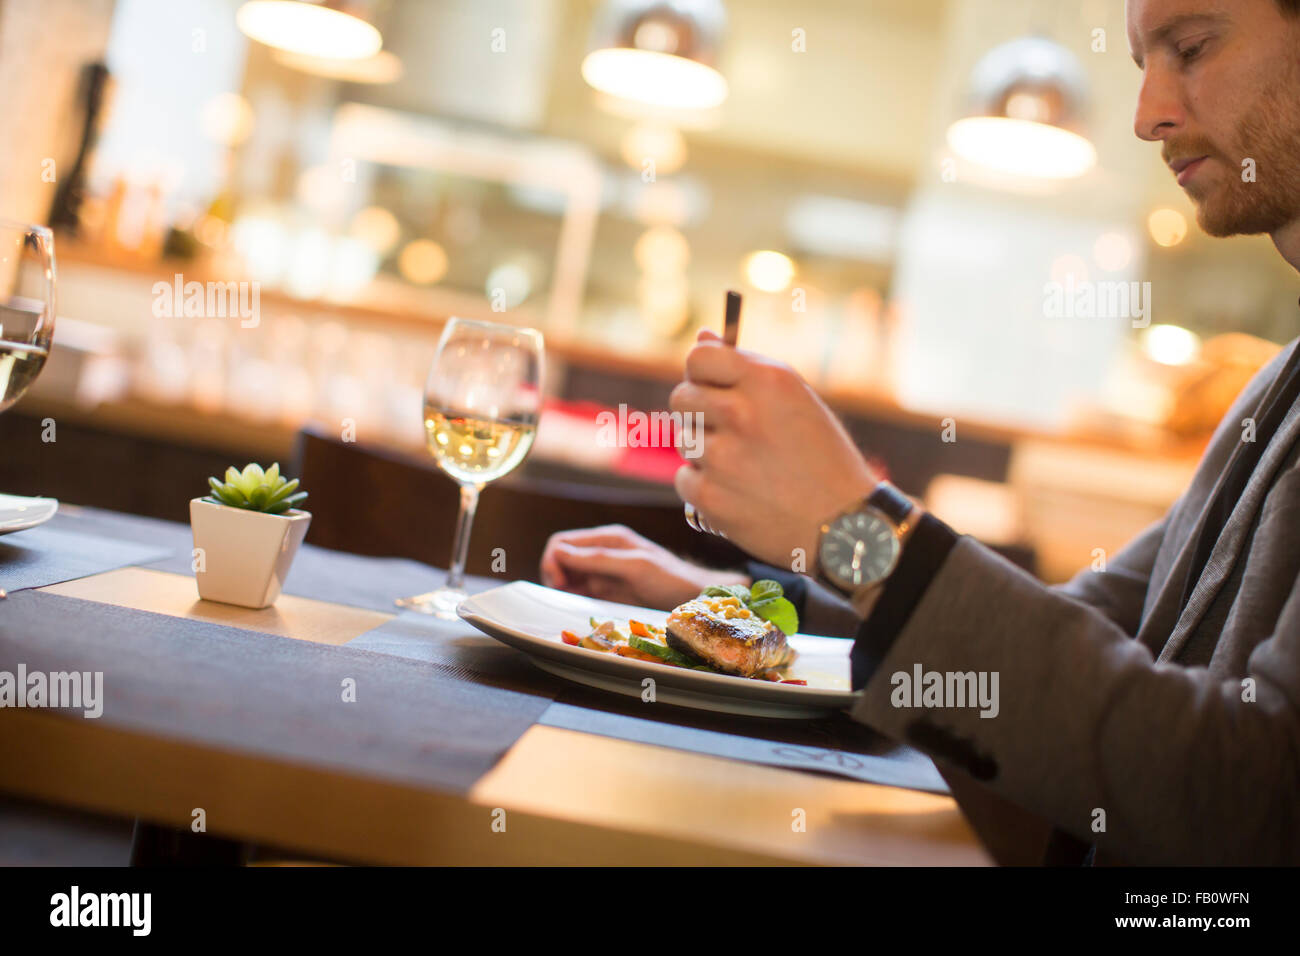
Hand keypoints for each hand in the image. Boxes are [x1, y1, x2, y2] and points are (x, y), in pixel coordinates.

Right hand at [540, 524, 749, 610]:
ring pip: (568, 576)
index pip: (561, 542)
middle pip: (560, 558)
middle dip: (555, 575)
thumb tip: (559, 552)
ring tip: (573, 602)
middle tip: (565, 595)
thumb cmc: (670, 579)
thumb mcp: (635, 566)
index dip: (553, 561)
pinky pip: (581, 591)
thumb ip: (598, 558)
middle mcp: (602, 552)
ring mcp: (604, 572)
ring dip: (563, 588)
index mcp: (607, 538)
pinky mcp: (608, 591)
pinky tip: (581, 606)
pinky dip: (574, 598)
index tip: (561, 584)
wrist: (694, 598)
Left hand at [670, 330, 877, 567]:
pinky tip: (737, 491)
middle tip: (727, 430)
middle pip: (681, 397)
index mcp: (767, 381)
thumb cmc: (823, 458)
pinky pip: (684, 479)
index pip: (699, 356)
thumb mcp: (797, 400)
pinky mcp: (711, 497)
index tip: (710, 385)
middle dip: (697, 411)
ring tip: (742, 465)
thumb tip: (702, 336)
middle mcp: (742, 413)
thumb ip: (747, 369)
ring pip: (683, 439)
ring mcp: (724, 457)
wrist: (844, 526)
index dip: (700, 371)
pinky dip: (704, 486)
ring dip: (703, 450)